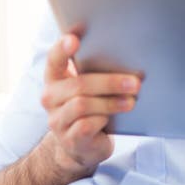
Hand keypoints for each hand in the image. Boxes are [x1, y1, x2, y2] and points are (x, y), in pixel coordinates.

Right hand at [40, 34, 141, 176]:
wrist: (83, 145)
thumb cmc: (91, 106)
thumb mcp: (89, 87)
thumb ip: (95, 71)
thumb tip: (126, 57)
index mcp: (55, 78)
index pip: (54, 59)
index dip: (62, 48)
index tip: (74, 39)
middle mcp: (50, 97)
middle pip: (79, 84)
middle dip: (109, 82)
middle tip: (135, 83)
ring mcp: (58, 120)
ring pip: (82, 105)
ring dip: (111, 102)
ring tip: (131, 101)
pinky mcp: (69, 139)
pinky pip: (86, 126)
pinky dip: (102, 120)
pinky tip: (112, 120)